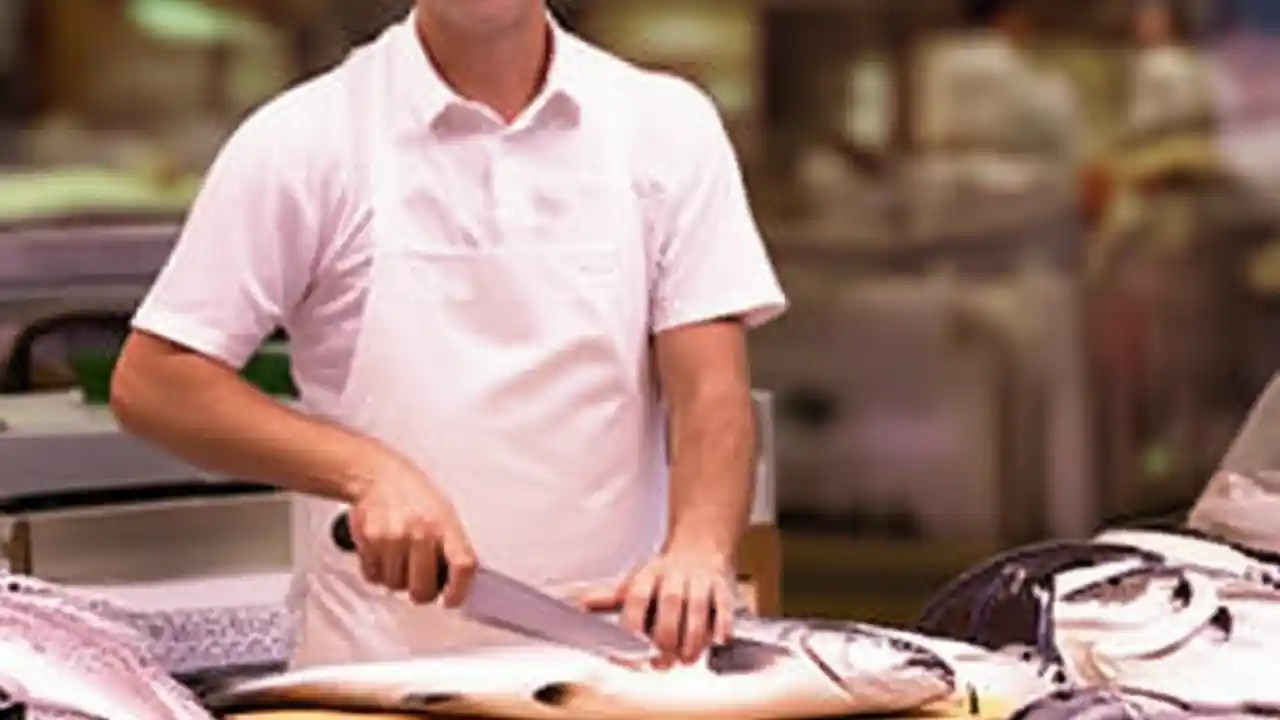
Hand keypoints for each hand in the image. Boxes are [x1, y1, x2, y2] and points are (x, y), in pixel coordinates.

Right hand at [346, 452, 477, 607]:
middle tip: (420, 582)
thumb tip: (455, 582)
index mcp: (446, 524)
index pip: (462, 565)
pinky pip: (373, 576)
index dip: (459, 591)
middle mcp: (421, 531)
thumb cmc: (415, 496)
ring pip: (395, 585)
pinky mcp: (370, 539)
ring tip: (398, 556)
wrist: (378, 475)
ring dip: (397, 579)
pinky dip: (377, 571)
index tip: (451, 601)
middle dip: (422, 592)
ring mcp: (393, 537)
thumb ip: (451, 547)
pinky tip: (382, 552)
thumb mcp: (444, 514)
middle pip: (423, 588)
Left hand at [580, 546, 736, 667]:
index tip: (631, 653)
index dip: (633, 625)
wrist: (702, 544)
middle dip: (667, 634)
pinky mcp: (722, 586)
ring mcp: (700, 579)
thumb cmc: (665, 572)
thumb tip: (583, 605)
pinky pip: (724, 604)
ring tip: (687, 659)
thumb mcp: (637, 581)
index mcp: (649, 574)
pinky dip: (723, 623)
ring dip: (693, 636)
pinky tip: (718, 641)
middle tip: (663, 661)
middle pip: (670, 601)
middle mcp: (674, 574)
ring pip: (698, 605)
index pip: (637, 597)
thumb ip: (613, 598)